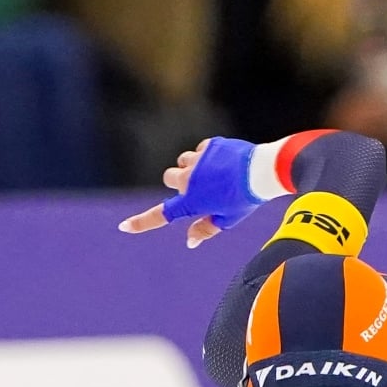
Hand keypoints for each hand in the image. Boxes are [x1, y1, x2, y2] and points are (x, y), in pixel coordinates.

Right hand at [118, 137, 256, 248]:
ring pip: (183, 162)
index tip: (124, 226)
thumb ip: (206, 228)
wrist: (262, 171)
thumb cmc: (245, 200)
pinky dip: (207, 157)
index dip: (142, 222)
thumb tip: (190, 240)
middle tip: (199, 188)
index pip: (161, 214)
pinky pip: (201, 151)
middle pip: (169, 178)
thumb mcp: (227, 219)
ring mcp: (198, 160)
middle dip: (178, 183)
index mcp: (191, 201)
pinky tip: (224, 163)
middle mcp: (188, 179)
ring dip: (191, 168)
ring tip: (213, 174)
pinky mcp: (210, 146)